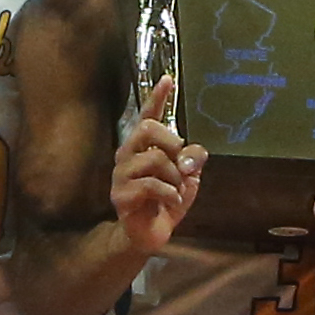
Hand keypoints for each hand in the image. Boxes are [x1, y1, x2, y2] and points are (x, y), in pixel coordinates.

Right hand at [110, 78, 204, 253]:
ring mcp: (121, 174)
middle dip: (171, 142)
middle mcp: (128, 155)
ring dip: (175, 177)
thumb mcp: (188, 177)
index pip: (148, 115)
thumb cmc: (166, 201)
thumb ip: (193, 159)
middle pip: (148, 128)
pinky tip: (172, 202)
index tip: (168, 79)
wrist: (149, 234)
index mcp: (143, 146)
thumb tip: (189, 158)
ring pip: (154, 159)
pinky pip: (152, 185)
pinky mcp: (121, 195)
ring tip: (177, 191)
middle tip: (180, 163)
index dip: (157, 97)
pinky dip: (171, 194)